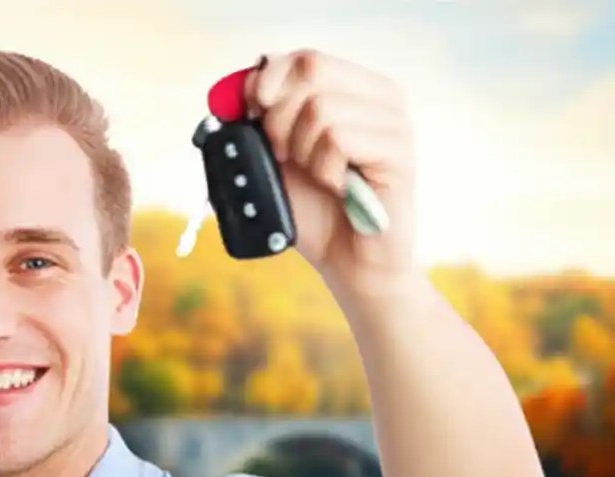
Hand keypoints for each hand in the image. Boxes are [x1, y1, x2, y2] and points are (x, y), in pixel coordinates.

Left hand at [245, 49, 419, 298]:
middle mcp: (380, 96)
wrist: (349, 263)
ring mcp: (395, 121)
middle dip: (279, 119)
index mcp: (352, 89)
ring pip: (321, 110)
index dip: (267, 81)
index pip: (303, 58)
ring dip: (303, 153)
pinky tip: (340, 188)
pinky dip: (325, 170)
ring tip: (321, 178)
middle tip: (286, 157)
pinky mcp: (400, 152)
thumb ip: (257, 123)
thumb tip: (232, 92)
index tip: (252, 113)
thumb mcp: (274, 160)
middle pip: (310, 73)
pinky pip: (339, 140)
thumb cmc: (314, 211)